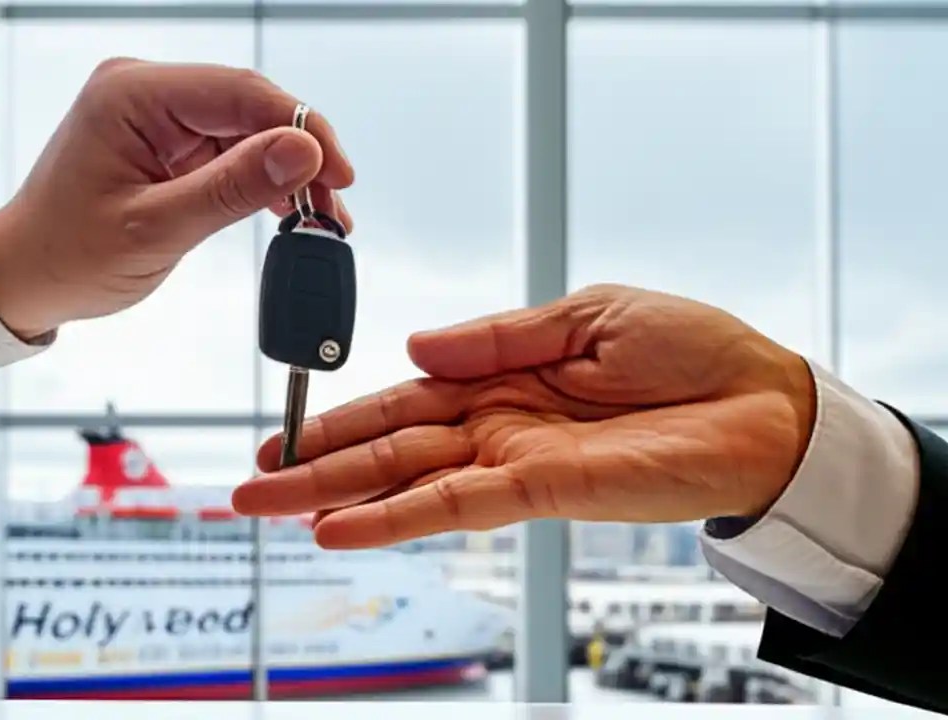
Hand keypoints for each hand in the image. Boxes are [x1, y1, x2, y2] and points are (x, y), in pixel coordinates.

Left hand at [0, 58, 354, 338]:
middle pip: (249, 105)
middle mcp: (143, 91)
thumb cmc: (67, 255)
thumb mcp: (155, 229)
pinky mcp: (165, 142)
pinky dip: (261, 178)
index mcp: (131, 95)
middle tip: (334, 205)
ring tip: (321, 217)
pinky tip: (291, 209)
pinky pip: (228, 149)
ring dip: (286, 170)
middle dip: (300, 152)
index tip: (338, 173)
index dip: (300, 127)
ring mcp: (155, 115)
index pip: (239, 91)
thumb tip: (302, 151)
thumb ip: (232, 188)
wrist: (22, 277)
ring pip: (246, 129)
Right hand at [231, 284, 816, 548]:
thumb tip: (414, 347)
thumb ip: (495, 335)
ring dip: (332, 498)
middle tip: (247, 483)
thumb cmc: (694, 353)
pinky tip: (341, 528)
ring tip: (266, 508)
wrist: (767, 402)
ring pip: (403, 482)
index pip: (400, 401)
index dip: (339, 416)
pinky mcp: (544, 489)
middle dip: (312, 467)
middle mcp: (496, 426)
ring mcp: (514, 461)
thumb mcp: (586, 313)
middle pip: (385, 449)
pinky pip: (455, 505)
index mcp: (501, 378)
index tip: (285, 430)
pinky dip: (395, 518)